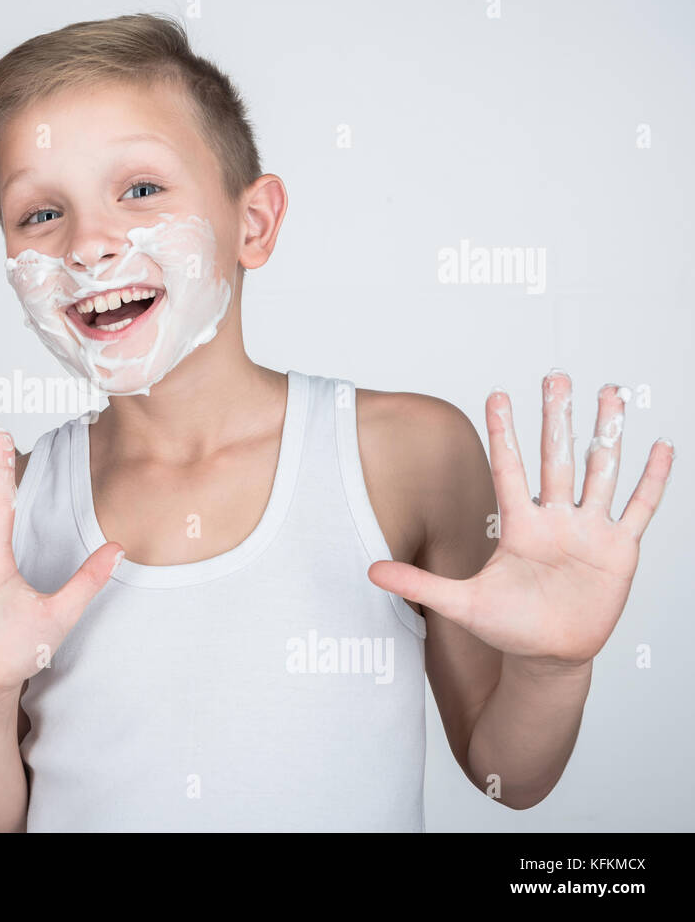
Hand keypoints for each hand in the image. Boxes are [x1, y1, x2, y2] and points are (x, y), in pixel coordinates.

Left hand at [368, 371, 673, 671]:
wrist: (547, 654)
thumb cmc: (506, 626)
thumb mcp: (460, 602)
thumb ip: (417, 584)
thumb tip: (370, 571)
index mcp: (518, 525)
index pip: (509, 469)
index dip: (505, 433)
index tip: (497, 394)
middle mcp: (554, 519)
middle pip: (557, 458)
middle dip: (557, 418)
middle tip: (557, 377)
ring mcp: (588, 530)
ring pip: (600, 472)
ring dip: (606, 434)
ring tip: (611, 393)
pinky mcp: (618, 550)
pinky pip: (638, 508)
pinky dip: (651, 480)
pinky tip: (660, 447)